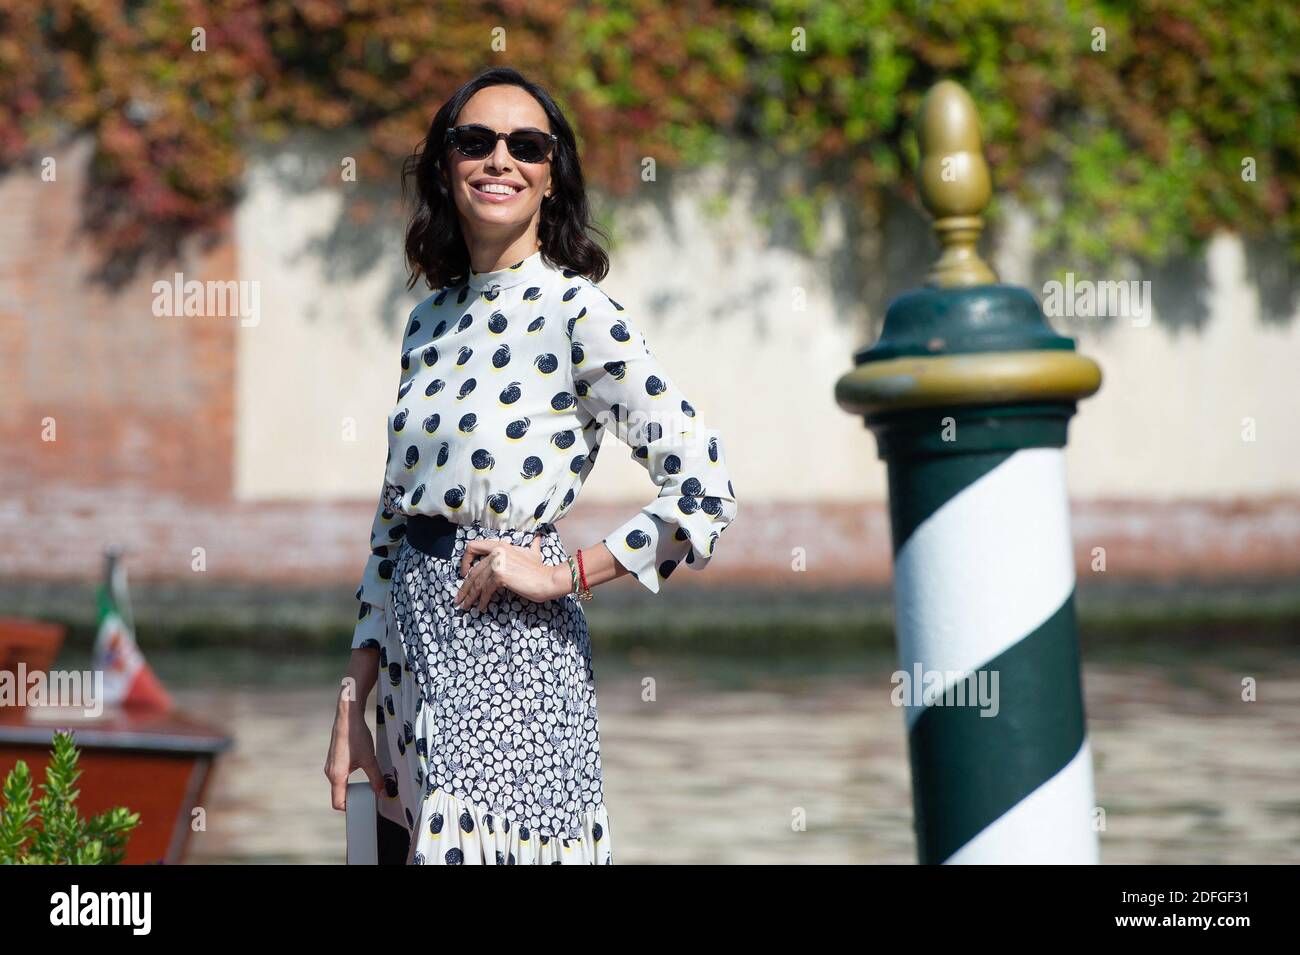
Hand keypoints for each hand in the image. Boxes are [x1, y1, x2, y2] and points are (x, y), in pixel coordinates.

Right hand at [324, 702, 383, 811]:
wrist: (347, 716)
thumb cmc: (356, 736)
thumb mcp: (369, 759)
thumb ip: (376, 778)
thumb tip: (383, 793)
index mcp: (336, 776)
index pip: (338, 803)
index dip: (350, 808)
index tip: (362, 808)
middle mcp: (330, 772)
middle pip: (339, 794)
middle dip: (353, 798)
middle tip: (368, 796)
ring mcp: (330, 765)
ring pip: (340, 784)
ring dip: (352, 787)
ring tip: (367, 784)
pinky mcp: (334, 758)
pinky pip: (340, 774)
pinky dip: (349, 777)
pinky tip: (361, 769)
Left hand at [454, 532, 568, 610]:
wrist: (549, 579)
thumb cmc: (540, 569)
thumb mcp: (533, 553)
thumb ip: (532, 545)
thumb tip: (537, 538)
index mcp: (500, 545)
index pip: (473, 546)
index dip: (465, 560)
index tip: (464, 573)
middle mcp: (497, 551)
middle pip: (473, 571)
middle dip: (464, 587)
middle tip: (459, 599)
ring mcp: (498, 563)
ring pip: (477, 582)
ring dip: (470, 597)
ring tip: (466, 606)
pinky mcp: (500, 576)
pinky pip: (486, 591)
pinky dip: (482, 601)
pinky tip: (481, 608)